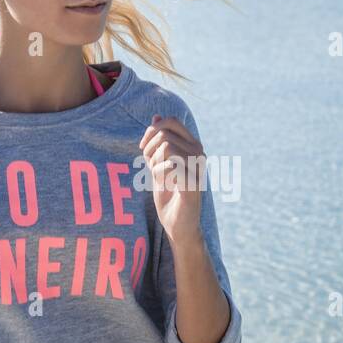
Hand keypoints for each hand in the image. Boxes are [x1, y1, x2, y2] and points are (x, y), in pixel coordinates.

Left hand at [139, 114, 204, 245]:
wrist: (178, 225)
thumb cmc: (169, 195)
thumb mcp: (160, 163)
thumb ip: (159, 142)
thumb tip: (156, 116)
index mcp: (193, 146)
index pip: (171, 121)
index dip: (152, 130)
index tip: (143, 148)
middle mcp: (199, 153)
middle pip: (165, 133)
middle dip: (149, 148)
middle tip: (149, 165)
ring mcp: (198, 166)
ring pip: (166, 146)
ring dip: (153, 162)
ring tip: (159, 176)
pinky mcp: (194, 180)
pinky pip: (170, 163)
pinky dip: (159, 173)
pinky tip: (164, 184)